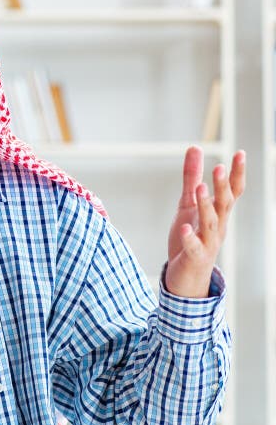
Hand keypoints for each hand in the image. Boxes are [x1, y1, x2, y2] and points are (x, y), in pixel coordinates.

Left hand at [165, 146, 244, 297]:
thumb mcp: (188, 204)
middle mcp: (218, 227)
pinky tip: (183, 229)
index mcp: (218, 213)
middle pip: (224, 205)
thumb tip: (196, 147)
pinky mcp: (194, 256)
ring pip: (210, 223)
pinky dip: (189, 238)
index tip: (240, 153)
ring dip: (206, 206)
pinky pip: (193, 247)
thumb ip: (192, 178)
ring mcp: (208, 242)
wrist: (187, 277)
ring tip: (201, 188)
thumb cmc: (190, 237)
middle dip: (223, 187)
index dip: (236, 174)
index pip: (232, 192)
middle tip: (220, 167)